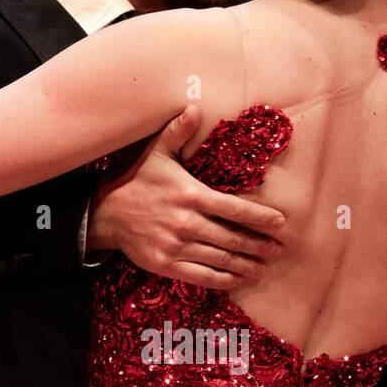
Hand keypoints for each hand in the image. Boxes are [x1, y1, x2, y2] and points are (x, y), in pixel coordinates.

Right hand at [88, 104, 285, 289]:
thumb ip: (178, 132)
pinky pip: (201, 276)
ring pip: (220, 259)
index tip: (280, 223)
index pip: (234, 208)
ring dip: (246, 266)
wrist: (106, 213)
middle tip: (278, 250)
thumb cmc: (137, 180)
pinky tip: (238, 280)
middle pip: (232, 237)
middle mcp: (187, 222)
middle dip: (259, 245)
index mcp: (191, 195)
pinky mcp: (166, 264)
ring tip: (263, 268)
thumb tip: (194, 106)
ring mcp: (176, 246)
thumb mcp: (156, 153)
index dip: (260, 217)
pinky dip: (222, 280)